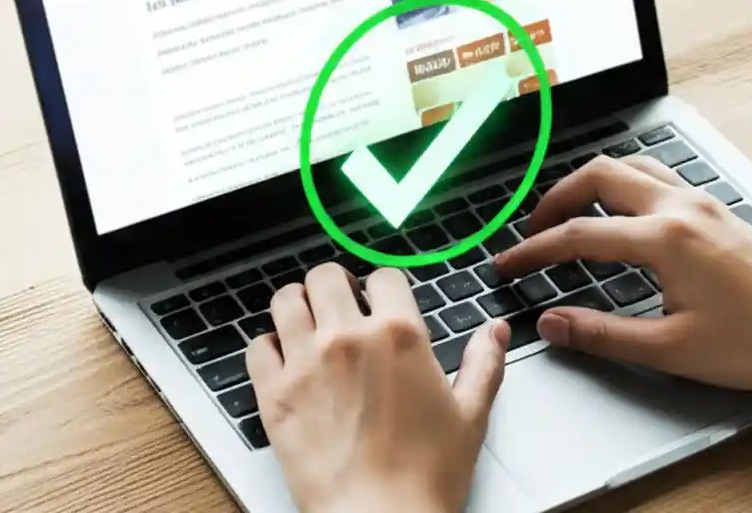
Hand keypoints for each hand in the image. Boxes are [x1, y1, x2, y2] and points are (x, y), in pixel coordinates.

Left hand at [247, 265, 510, 512]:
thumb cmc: (426, 475)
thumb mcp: (470, 415)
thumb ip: (484, 363)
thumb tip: (494, 330)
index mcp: (398, 334)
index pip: (383, 277)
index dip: (384, 287)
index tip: (382, 302)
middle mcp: (347, 337)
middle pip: (326, 276)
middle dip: (336, 285)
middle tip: (342, 305)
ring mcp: (305, 363)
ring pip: (285, 300)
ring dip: (297, 304)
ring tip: (308, 321)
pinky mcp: (274, 394)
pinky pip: (257, 346)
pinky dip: (268, 346)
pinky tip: (284, 358)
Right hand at [494, 155, 751, 391]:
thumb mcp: (671, 350)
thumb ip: (602, 334)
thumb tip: (552, 324)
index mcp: (665, 239)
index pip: (578, 236)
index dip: (534, 252)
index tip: (507, 265)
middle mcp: (682, 208)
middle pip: (598, 176)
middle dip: (555, 199)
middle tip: (531, 231)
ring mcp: (704, 204)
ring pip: (630, 167)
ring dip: (591, 184)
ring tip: (568, 215)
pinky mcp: (719, 211)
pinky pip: (658, 178)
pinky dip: (624, 186)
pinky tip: (622, 216)